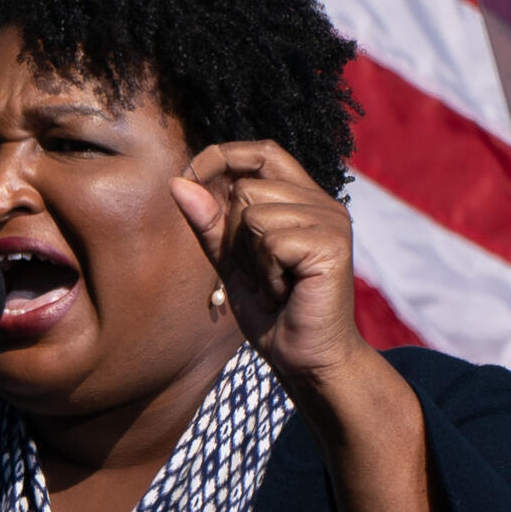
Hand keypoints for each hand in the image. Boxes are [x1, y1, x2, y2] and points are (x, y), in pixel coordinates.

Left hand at [169, 141, 363, 379]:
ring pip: (254, 213)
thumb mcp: (230, 261)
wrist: (305, 360)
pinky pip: (270, 241)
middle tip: (258, 273)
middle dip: (234, 235)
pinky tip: (283, 293)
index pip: (262, 152)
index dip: (222, 157)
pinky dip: (266, 274)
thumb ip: (208, 222)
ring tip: (273, 285)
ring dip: (251, 259)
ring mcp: (331, 220)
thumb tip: (177, 181)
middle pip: (247, 187)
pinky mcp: (332, 244)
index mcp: (302, 199)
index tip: (189, 179)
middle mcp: (322, 203)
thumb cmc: (271, 311)